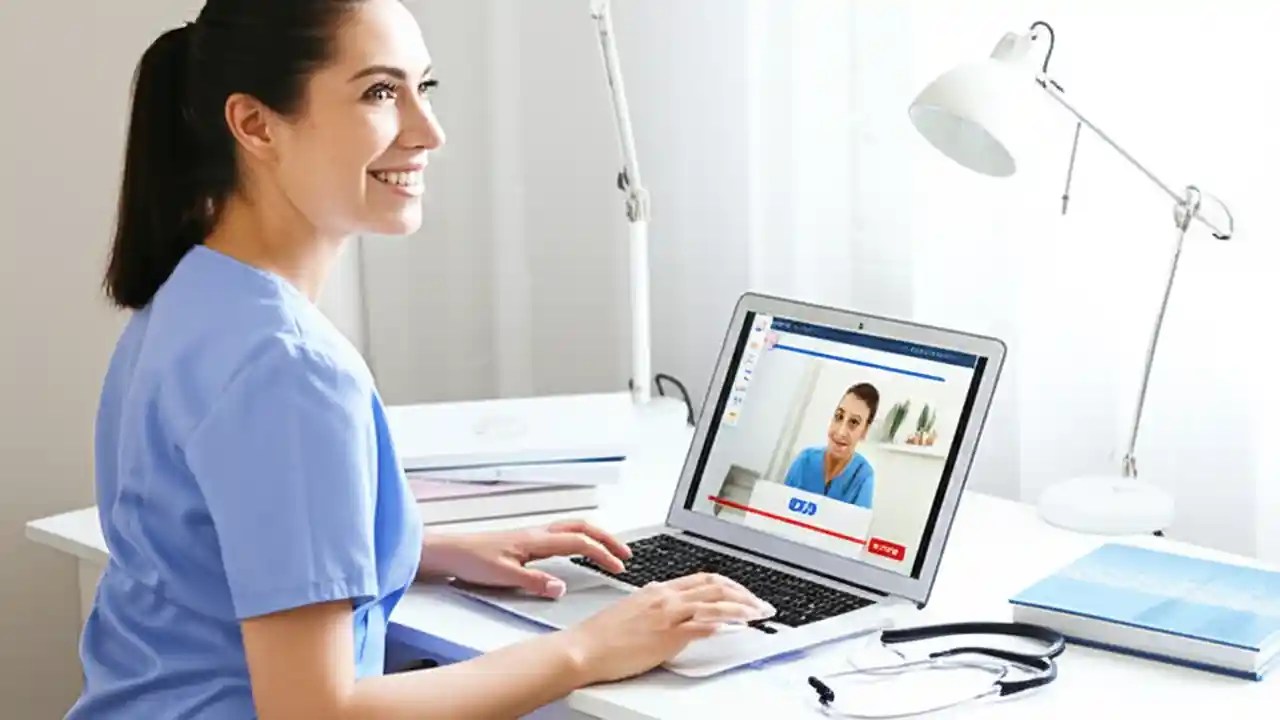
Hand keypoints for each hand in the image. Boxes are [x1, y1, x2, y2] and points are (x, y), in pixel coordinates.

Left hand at [419, 520, 632, 598]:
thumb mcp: (504, 576)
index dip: (602, 554)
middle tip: (625, 554)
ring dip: (594, 536)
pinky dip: (579, 538)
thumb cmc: (471, 560)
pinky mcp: (526, 541)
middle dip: (607, 538)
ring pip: (572, 528)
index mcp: (536, 540)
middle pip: (582, 527)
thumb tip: (562, 587)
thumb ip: (535, 582)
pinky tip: (578, 551)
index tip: (618, 567)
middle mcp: (537, 533)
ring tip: (608, 550)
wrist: (448, 552)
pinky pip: (561, 534)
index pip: (579, 542)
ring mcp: (532, 535)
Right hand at [559, 573, 775, 684]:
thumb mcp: (633, 612)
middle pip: (715, 585)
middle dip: (743, 593)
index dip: (728, 585)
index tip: (742, 593)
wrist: (583, 648)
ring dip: (743, 607)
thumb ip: (657, 609)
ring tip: (759, 614)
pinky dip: (725, 622)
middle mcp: (665, 597)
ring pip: (715, 602)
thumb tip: (674, 613)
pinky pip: (703, 624)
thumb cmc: (601, 636)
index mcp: (657, 590)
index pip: (702, 579)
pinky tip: (738, 626)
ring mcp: (667, 615)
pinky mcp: (667, 635)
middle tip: (760, 604)